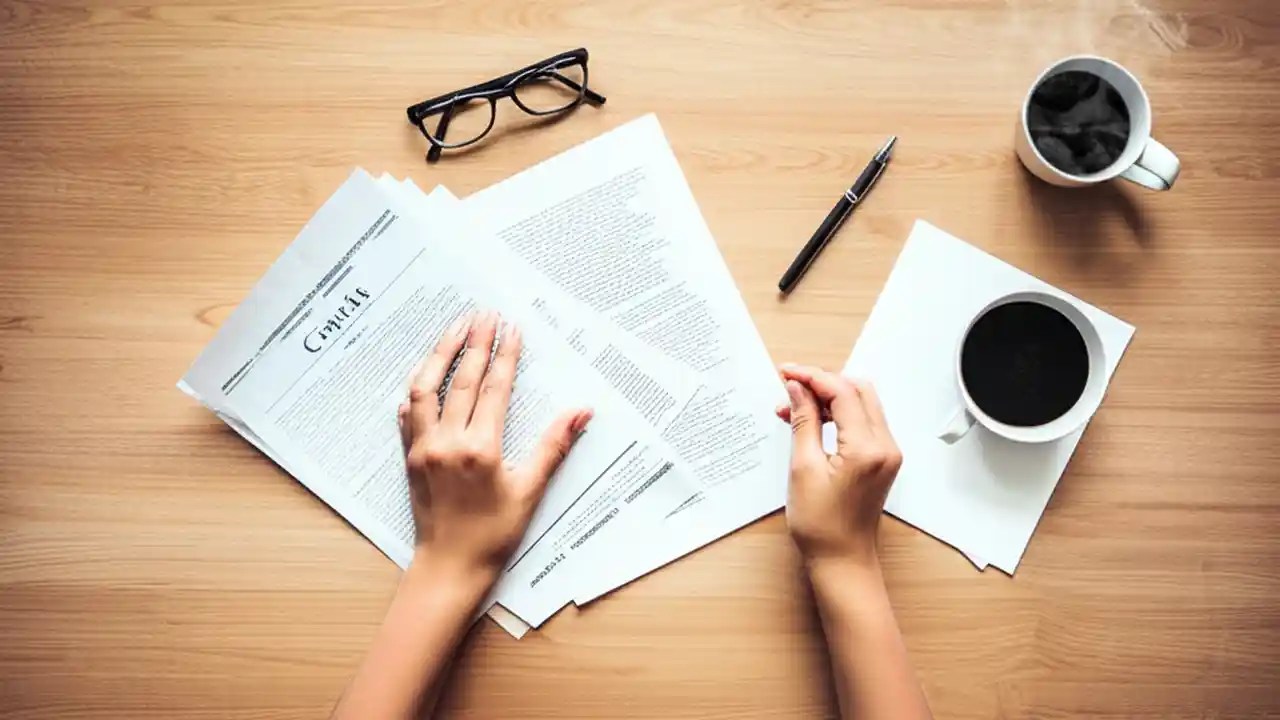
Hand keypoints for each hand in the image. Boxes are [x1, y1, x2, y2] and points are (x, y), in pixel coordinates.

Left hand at [397, 311, 592, 584]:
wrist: (449, 569)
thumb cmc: (493, 536)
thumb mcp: (530, 491)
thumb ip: (554, 446)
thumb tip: (582, 412)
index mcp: (480, 448)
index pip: (494, 388)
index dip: (505, 355)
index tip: (511, 328)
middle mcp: (447, 442)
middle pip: (461, 380)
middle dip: (475, 343)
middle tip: (484, 314)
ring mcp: (423, 448)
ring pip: (426, 388)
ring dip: (440, 355)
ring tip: (453, 329)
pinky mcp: (409, 457)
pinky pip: (408, 414)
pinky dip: (416, 389)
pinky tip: (422, 376)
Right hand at [777, 365, 901, 570]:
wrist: (842, 560)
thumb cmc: (821, 525)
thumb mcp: (803, 467)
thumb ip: (803, 421)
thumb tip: (796, 389)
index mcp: (867, 448)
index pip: (842, 392)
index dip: (812, 377)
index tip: (786, 373)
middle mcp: (885, 446)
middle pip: (857, 390)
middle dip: (822, 383)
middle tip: (789, 387)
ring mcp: (888, 452)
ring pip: (861, 403)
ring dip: (828, 398)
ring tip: (793, 409)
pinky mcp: (882, 459)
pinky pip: (862, 422)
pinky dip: (838, 414)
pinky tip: (811, 422)